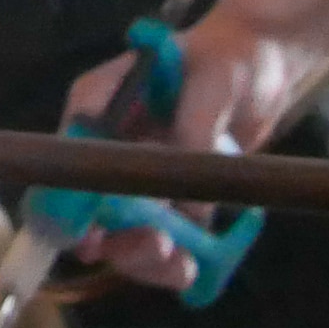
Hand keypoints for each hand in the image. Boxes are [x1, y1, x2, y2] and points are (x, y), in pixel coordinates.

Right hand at [51, 9, 325, 293]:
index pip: (66, 160)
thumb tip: (187, 209)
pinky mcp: (170, 198)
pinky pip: (162, 240)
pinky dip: (175, 262)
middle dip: (117, 239)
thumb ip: (194, 137)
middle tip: (157, 246)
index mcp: (98, 107)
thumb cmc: (229, 59)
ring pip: (122, 233)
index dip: (70, 205)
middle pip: (89, 208)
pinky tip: (197, 268)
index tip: (92, 238)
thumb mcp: (212, 85)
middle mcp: (107, 147)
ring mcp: (137, 176)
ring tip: (183, 267)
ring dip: (147, 260)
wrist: (262, 63)